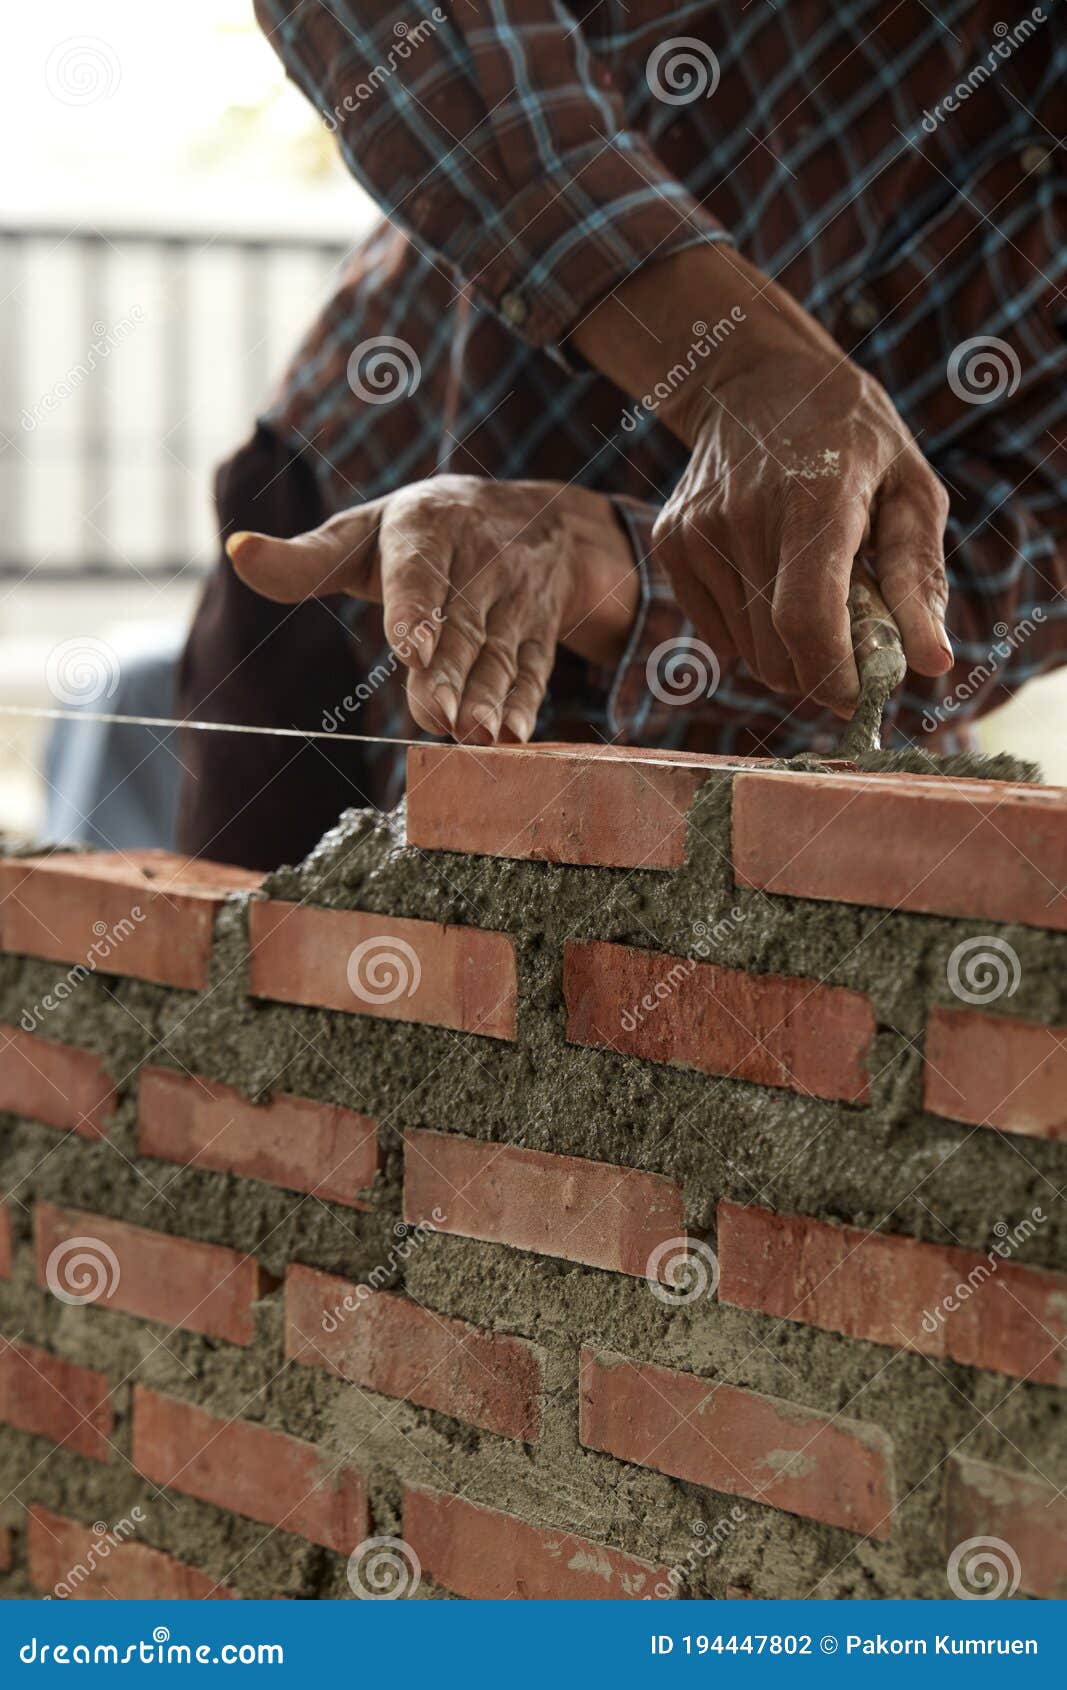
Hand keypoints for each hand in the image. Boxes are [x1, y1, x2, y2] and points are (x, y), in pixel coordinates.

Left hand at [226, 474, 636, 741]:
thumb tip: (237, 552)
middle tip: (440, 716)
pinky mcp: (540, 631)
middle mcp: (478, 560)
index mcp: (426, 528)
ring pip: (499, 654)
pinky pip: (533, 670)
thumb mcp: (366, 533)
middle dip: (451, 674)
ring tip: (477, 735)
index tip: (411, 650)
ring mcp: (515, 598)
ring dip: (490, 698)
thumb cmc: (426, 534)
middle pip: (460, 626)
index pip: (419, 570)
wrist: (539, 522)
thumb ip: (306, 557)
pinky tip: (515, 738)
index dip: (416, 610)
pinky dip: (525, 705)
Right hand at [653, 352, 954, 714]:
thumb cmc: (853, 438)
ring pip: (747, 653)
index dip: (835, 677)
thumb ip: (919, 580)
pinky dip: (753, 633)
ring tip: (817, 601)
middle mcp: (742, 518)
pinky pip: (718, 633)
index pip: (806, 621)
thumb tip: (931, 663)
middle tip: (854, 645)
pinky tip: (773, 584)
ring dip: (789, 653)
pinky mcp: (672, 545)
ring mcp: (698, 533)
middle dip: (821, 672)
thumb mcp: (911, 489)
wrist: (757, 381)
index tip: (863, 695)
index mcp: (812, 499)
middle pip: (776, 652)